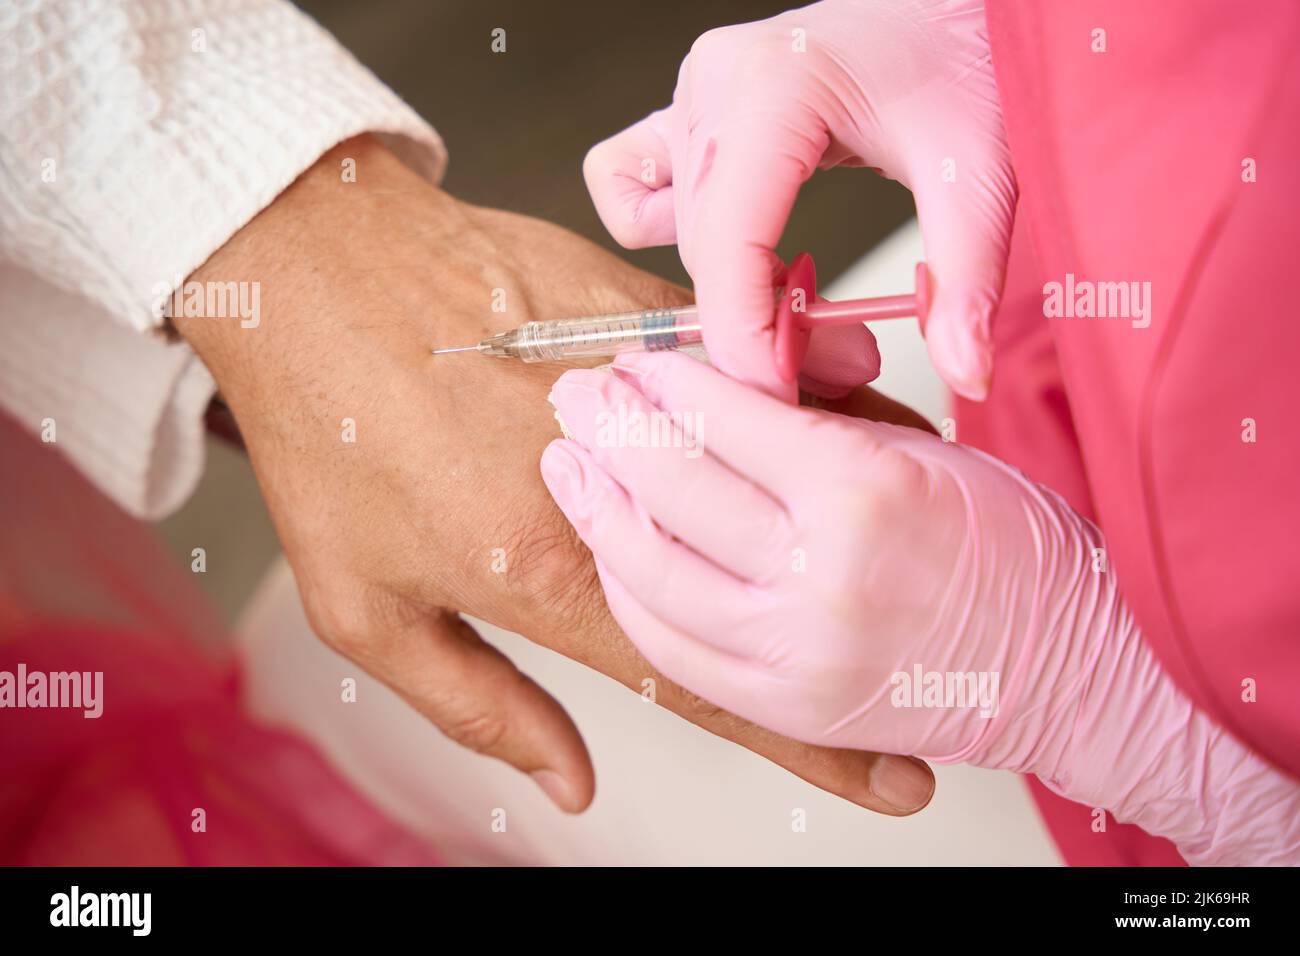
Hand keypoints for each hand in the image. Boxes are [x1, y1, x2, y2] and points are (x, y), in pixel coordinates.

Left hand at [176, 136, 935, 815]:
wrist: (314, 272)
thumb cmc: (328, 438)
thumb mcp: (362, 605)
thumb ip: (477, 703)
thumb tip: (570, 781)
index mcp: (550, 574)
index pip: (709, 683)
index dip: (808, 745)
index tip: (891, 777)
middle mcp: (616, 486)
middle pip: (772, 578)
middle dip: (863, 633)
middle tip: (938, 672)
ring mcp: (637, 388)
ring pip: (783, 463)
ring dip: (867, 509)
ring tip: (932, 549)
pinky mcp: (642, 310)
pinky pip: (757, 366)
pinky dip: (820, 399)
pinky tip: (868, 424)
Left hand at [542, 351, 1299, 862]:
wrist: (1067, 661)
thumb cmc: (1005, 541)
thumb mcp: (918, 445)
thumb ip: (812, 416)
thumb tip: (713, 377)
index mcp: (862, 490)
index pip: (723, 417)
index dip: (664, 381)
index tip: (635, 360)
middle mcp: (820, 575)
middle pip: (671, 490)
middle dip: (611, 432)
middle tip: (578, 400)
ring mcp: (795, 652)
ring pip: (651, 572)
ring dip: (597, 510)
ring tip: (570, 467)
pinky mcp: (784, 706)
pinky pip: (671, 648)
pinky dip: (630, 593)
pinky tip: (613, 550)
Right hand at [583, 0, 1014, 399]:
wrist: (959, 11)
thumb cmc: (968, 64)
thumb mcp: (982, 176)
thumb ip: (966, 280)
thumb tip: (965, 373)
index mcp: (776, 86)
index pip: (726, 244)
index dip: (744, 337)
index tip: (784, 397)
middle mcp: (717, 84)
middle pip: (703, 251)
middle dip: (760, 323)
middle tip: (844, 359)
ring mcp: (696, 93)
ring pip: (673, 234)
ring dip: (732, 288)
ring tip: (807, 305)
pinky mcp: (695, 108)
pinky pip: (631, 183)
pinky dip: (667, 236)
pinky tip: (743, 255)